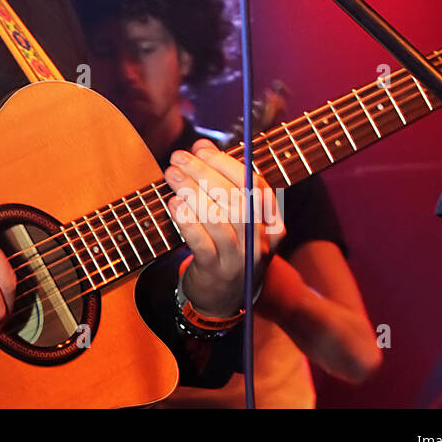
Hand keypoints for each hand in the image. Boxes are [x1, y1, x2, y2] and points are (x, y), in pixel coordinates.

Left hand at [163, 138, 284, 316]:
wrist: (223, 297)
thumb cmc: (226, 245)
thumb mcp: (232, 216)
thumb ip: (219, 180)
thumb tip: (201, 145)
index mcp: (270, 222)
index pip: (255, 185)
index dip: (227, 163)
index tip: (201, 148)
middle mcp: (260, 241)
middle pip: (237, 200)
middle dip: (204, 172)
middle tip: (178, 157)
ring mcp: (240, 259)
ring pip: (220, 220)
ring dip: (192, 192)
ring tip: (171, 175)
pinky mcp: (216, 272)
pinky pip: (202, 243)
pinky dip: (186, 221)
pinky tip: (173, 204)